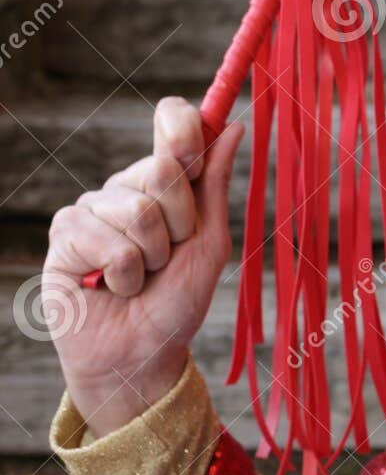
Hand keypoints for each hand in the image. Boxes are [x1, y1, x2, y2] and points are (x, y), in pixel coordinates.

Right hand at [43, 96, 245, 438]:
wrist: (142, 353)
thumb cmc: (177, 300)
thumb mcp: (208, 241)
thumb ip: (214, 184)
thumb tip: (232, 126)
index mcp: (165, 182)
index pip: (170, 121)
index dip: (185, 125)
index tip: (196, 152)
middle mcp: (126, 187)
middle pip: (164, 170)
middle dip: (182, 223)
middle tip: (170, 256)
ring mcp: (93, 208)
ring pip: (138, 209)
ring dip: (153, 257)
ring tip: (140, 277)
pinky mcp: (65, 234)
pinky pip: (110, 242)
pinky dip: (125, 275)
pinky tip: (113, 287)